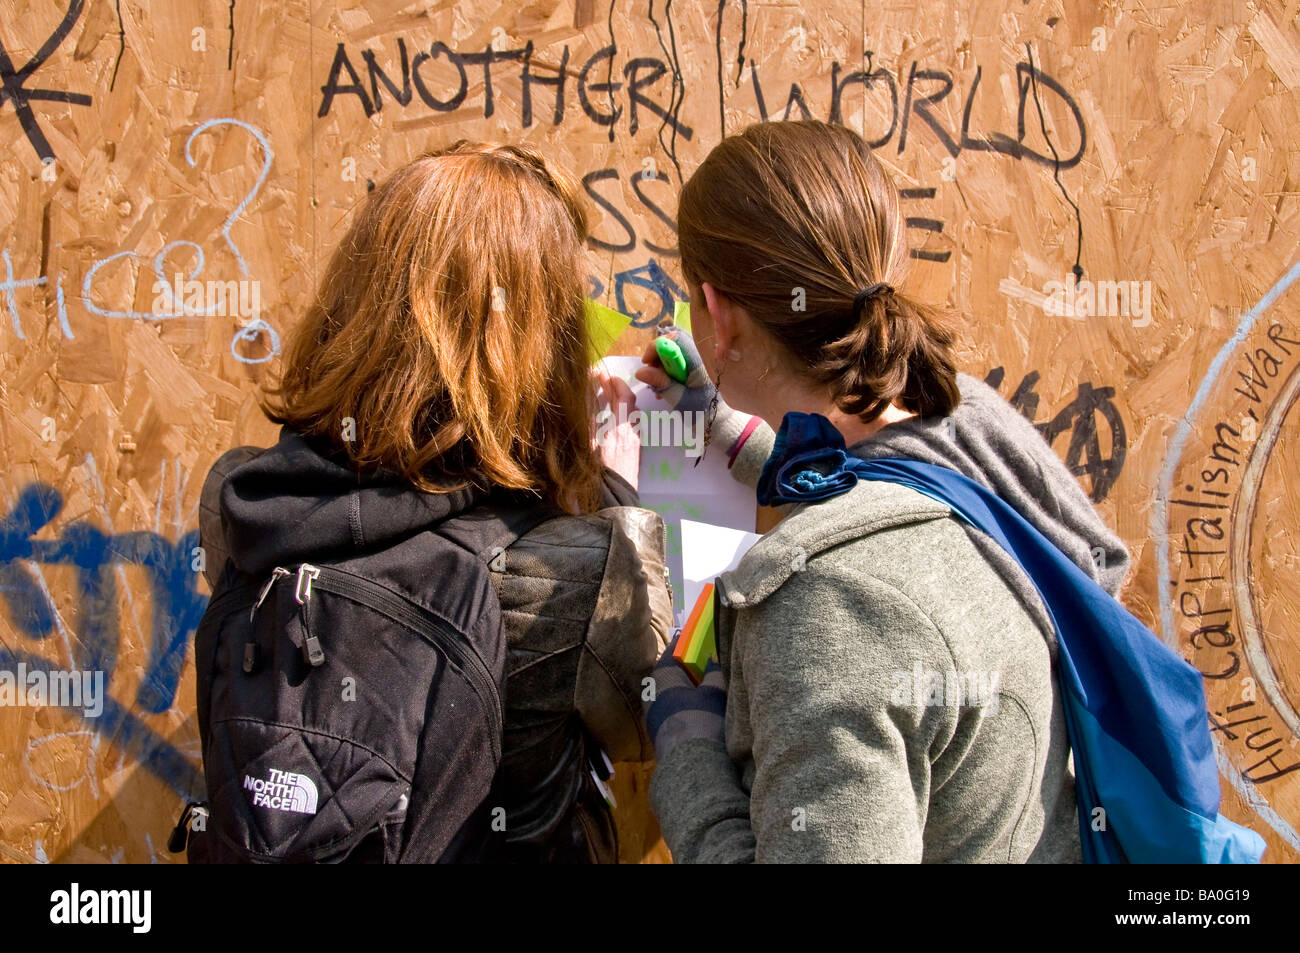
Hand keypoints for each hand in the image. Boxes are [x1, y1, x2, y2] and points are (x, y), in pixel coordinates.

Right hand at [591, 365, 640, 489]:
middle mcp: (630, 433)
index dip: (611, 381)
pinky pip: (630, 426)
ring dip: (619, 401)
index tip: (599, 372)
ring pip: (631, 414)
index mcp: (619, 430)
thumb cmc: (597, 479)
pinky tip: (609, 420)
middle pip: (628, 402)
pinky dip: (621, 415)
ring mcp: (634, 443)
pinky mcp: (634, 452)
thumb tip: (583, 405)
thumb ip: (586, 425)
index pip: (621, 396)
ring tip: (605, 397)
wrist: (616, 503)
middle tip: (602, 380)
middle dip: (616, 387)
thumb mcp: (585, 450)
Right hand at [636, 325, 755, 461]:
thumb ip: (661, 383)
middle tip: (651, 377)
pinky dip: (668, 372)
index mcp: (698, 361)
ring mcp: (699, 362)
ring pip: (673, 353)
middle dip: (657, 358)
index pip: (675, 338)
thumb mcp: (679, 400)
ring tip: (658, 388)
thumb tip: (640, 371)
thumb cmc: (703, 414)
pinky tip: (666, 389)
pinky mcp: (697, 369)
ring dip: (661, 368)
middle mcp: (700, 356)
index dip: (656, 347)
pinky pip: (678, 362)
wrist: (723, 424)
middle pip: (673, 343)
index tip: (646, 364)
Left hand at [644, 634, 726, 762]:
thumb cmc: (702, 719)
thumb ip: (714, 673)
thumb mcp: (714, 692)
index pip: (672, 652)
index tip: (693, 637)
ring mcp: (651, 715)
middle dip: (684, 670)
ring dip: (681, 691)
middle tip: (702, 664)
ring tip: (701, 689)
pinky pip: (669, 711)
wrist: (690, 764)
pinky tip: (695, 712)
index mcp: (661, 676)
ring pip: (667, 695)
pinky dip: (680, 706)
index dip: (684, 644)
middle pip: (668, 675)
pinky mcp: (657, 734)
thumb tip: (712, 660)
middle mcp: (651, 693)